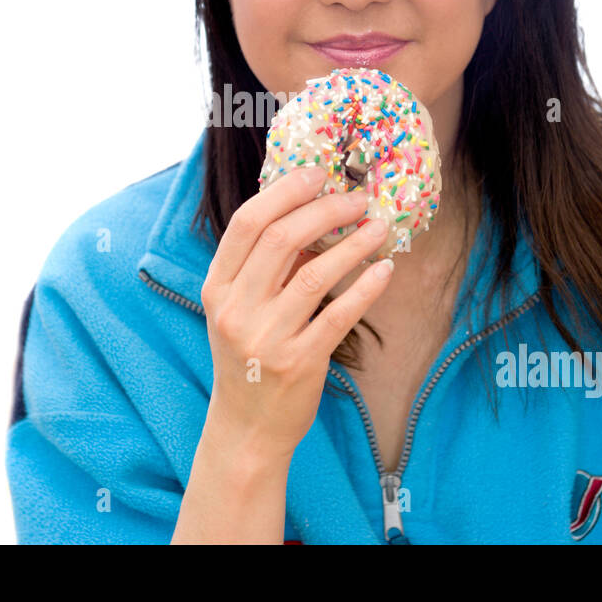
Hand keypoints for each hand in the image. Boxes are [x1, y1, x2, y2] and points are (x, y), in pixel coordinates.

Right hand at [198, 165, 393, 463]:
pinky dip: (365, 287)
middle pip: (280, 240)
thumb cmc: (249, 356)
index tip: (318, 175)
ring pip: (314, 274)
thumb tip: (309, 211)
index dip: (284, 192)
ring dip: (352, 244)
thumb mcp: (240, 308)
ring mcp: (265, 337)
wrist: (247, 426)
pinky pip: (338, 314)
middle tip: (357, 198)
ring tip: (378, 226)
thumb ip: (264, 266)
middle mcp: (235, 309)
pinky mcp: (298, 362)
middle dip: (324, 210)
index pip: (246, 224)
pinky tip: (384, 269)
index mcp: (217, 287)